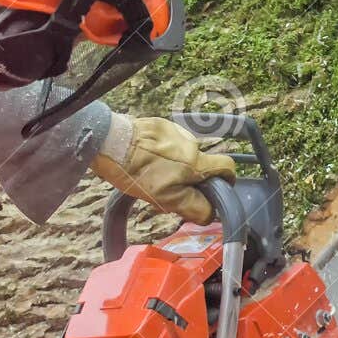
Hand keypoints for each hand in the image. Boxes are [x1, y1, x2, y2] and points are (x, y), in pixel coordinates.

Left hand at [90, 115, 237, 223]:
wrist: (110, 143)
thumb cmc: (136, 172)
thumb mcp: (165, 198)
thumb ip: (193, 206)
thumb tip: (210, 213)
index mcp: (196, 163)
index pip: (227, 167)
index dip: (226, 180)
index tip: (216, 189)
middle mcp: (191, 143)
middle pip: (200, 164)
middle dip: (190, 178)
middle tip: (170, 188)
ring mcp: (176, 131)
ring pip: (183, 154)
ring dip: (174, 165)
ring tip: (151, 173)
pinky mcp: (161, 124)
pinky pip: (169, 143)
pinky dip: (161, 152)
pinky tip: (145, 159)